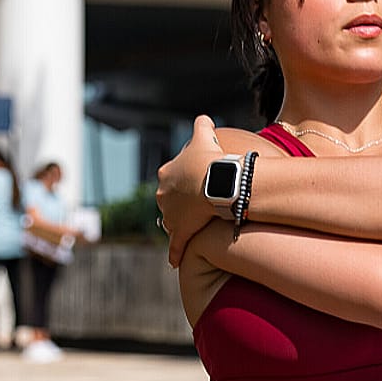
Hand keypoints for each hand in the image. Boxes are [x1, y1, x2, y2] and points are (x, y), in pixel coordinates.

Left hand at [156, 115, 225, 266]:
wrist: (218, 182)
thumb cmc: (211, 159)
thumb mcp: (205, 135)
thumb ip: (202, 124)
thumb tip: (204, 118)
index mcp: (167, 173)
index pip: (171, 178)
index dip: (184, 181)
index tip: (196, 183)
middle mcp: (163, 194)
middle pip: (169, 201)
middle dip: (179, 204)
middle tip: (197, 206)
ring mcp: (170, 214)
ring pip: (172, 221)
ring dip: (180, 225)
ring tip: (194, 228)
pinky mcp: (180, 232)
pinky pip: (175, 246)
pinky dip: (175, 254)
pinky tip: (174, 262)